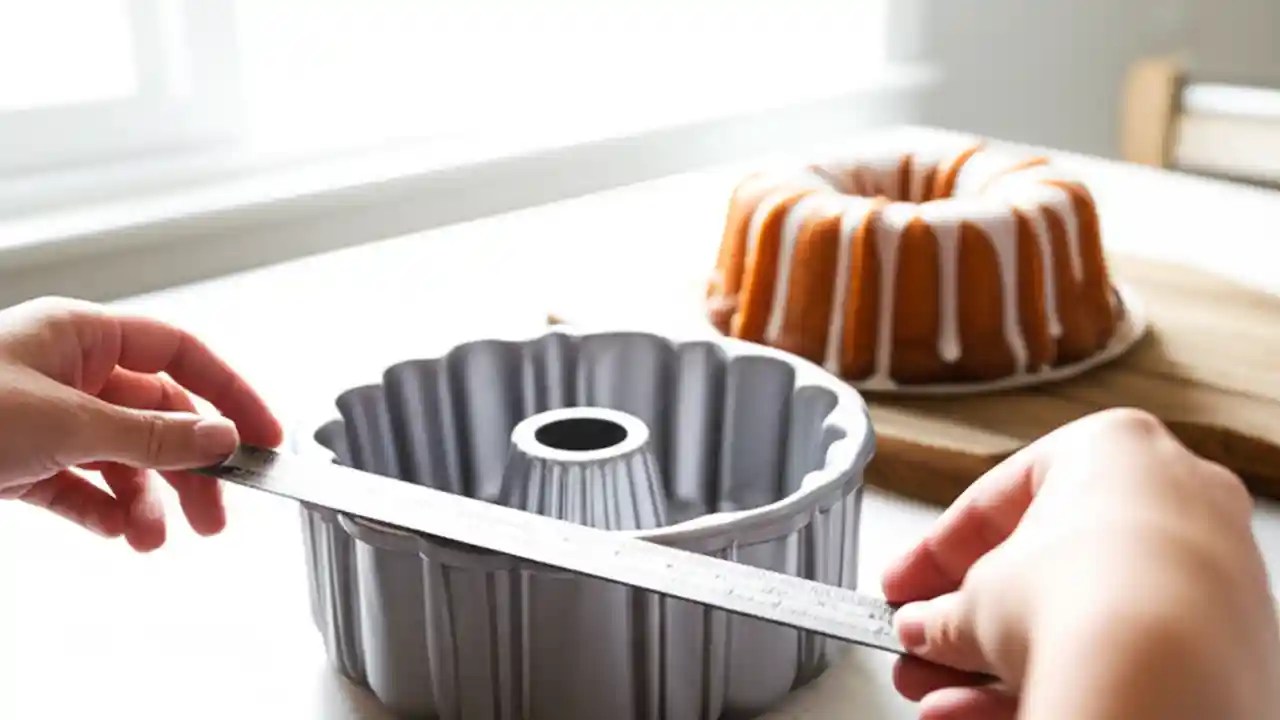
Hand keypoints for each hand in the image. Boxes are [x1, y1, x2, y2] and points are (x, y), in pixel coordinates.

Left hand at [0, 297, 282, 550]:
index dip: (228, 393)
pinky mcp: (17, 463)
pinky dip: (101, 510)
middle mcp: (67, 372)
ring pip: (120, 459)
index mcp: (81, 336)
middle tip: (213, 513)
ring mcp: (43, 417)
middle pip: (157, 417)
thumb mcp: (64, 421)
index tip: (262, 436)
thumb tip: (221, 437)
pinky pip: (79, 487)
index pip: (180, 354)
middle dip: (187, 468)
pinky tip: (115, 528)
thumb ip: (149, 434)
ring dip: (144, 501)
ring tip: (149, 537)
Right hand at [882, 408, 1279, 719]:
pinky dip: (1058, 676)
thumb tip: (925, 628)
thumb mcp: (976, 601)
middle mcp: (1174, 498)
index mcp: (1113, 448)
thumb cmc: (1090, 603)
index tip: (904, 587)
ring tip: (940, 694)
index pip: (997, 500)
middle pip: (1042, 565)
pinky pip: (1121, 652)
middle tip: (926, 644)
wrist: (1168, 680)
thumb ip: (942, 613)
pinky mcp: (1224, 641)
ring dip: (996, 659)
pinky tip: (988, 712)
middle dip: (968, 618)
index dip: (933, 554)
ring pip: (1078, 616)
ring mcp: (1208, 571)